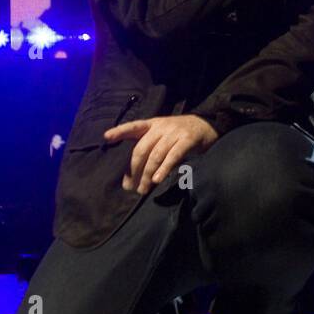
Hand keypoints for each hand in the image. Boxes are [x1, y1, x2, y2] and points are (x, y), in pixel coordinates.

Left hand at [103, 113, 219, 195]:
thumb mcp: (162, 133)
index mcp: (152, 124)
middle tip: (130, 187)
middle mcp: (161, 127)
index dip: (120, 131)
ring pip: (156, 155)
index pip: (133, 126)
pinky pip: (173, 156)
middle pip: (142, 149)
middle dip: (134, 169)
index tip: (106, 137)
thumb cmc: (180, 133)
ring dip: (147, 174)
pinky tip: (157, 180)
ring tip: (143, 189)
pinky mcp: (187, 139)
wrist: (207, 125)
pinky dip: (164, 168)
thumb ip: (148, 147)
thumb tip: (132, 173)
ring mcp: (174, 132)